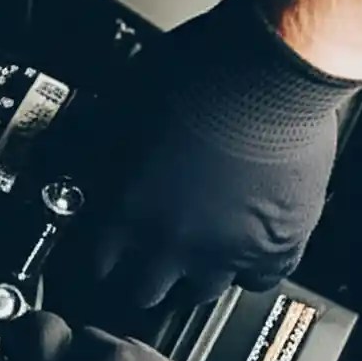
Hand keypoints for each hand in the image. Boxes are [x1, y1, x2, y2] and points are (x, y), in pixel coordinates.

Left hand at [91, 0, 361, 306]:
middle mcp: (170, 242)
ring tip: (195, 256)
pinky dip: (251, 267)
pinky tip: (246, 249)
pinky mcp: (275, 244)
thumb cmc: (196, 73)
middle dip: (143, 278)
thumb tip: (86, 160)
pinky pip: (259, 279)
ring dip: (194, 276)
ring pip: (200, 292)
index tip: (107, 256)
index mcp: (124, 212)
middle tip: (149, 262)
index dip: (101, 261)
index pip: (97, 266)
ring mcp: (224, 250)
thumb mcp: (122, 110)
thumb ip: (104, 154)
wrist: (267, 68)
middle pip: (144, 292)